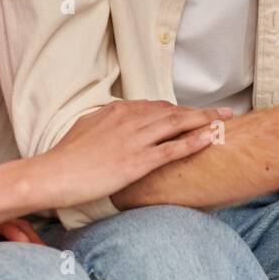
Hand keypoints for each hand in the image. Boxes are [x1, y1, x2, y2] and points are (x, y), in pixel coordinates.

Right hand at [36, 99, 233, 209]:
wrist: (53, 173)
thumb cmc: (66, 155)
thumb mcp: (87, 127)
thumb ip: (105, 121)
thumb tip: (113, 118)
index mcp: (118, 111)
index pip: (157, 106)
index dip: (179, 110)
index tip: (194, 112)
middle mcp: (130, 119)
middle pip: (173, 111)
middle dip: (201, 111)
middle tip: (223, 111)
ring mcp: (135, 140)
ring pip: (178, 125)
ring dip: (204, 121)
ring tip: (224, 120)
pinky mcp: (137, 161)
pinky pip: (172, 149)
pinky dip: (194, 141)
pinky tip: (210, 138)